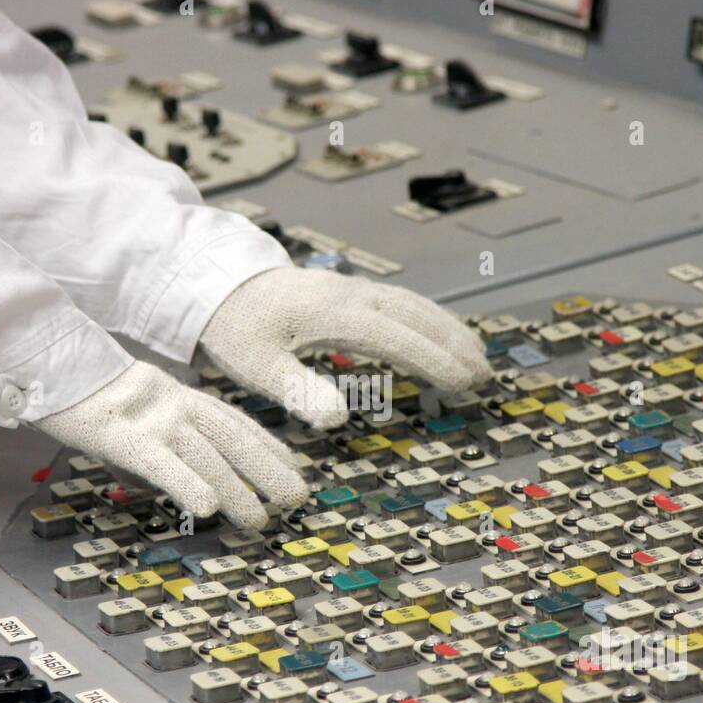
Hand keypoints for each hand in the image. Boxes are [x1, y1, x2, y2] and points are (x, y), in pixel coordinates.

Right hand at [34, 362, 307, 528]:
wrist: (46, 362)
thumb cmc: (89, 398)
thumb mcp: (138, 415)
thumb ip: (162, 448)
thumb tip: (177, 484)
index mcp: (181, 397)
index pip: (235, 422)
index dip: (268, 446)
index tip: (294, 469)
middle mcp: (176, 405)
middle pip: (233, 439)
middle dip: (269, 470)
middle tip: (297, 500)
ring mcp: (152, 419)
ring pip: (205, 457)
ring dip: (237, 491)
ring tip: (259, 521)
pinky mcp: (122, 435)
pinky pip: (161, 464)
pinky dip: (188, 486)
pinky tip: (209, 509)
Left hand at [199, 268, 491, 429]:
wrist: (216, 284)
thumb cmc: (235, 329)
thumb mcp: (257, 367)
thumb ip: (298, 391)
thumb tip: (339, 419)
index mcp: (333, 315)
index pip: (397, 338)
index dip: (435, 361)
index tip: (465, 383)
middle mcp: (351, 295)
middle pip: (416, 317)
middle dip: (454, 346)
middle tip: (485, 376)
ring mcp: (351, 289)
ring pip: (413, 305)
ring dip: (448, 329)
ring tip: (477, 357)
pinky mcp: (347, 291)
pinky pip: (399, 301)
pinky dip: (428, 318)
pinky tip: (440, 334)